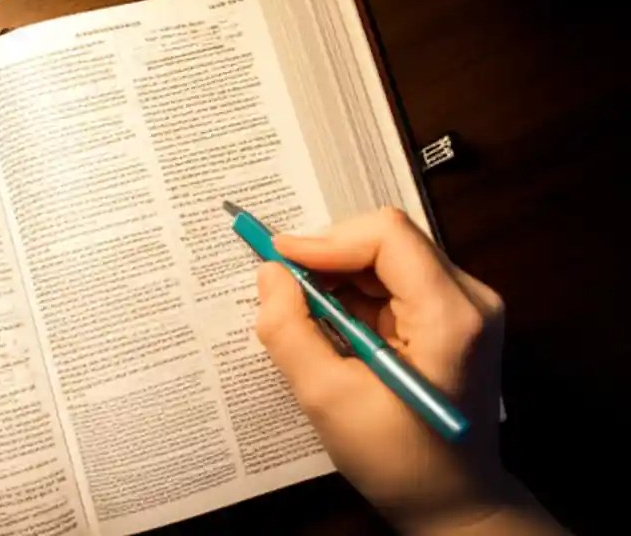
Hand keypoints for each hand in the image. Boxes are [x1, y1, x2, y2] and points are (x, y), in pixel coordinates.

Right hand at [255, 208, 559, 534]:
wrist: (452, 502)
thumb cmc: (398, 460)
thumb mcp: (329, 399)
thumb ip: (291, 331)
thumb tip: (269, 275)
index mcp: (450, 316)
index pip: (387, 236)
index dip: (327, 240)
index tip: (279, 260)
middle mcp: (469, 299)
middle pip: (388, 241)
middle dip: (329, 258)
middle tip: (285, 290)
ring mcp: (466, 308)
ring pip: (387, 257)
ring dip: (339, 278)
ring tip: (307, 317)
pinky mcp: (453, 319)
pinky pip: (394, 282)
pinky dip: (354, 295)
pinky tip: (334, 329)